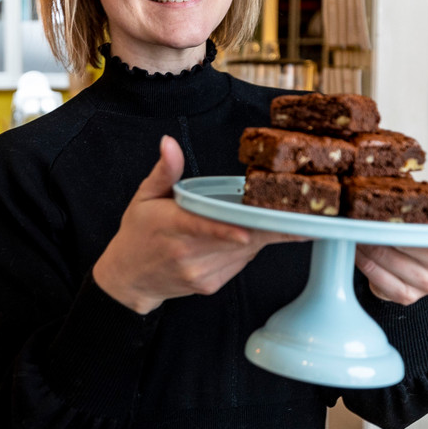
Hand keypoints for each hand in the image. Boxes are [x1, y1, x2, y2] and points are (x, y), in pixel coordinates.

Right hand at [93, 136, 300, 313]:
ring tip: (263, 217)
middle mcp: (187, 253)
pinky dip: (246, 248)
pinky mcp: (210, 285)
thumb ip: (164, 170)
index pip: (202, 228)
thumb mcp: (144, 196)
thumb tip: (169, 143)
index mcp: (171, 227)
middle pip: (237, 239)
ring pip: (245, 251)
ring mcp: (200, 273)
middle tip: (299, 212)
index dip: (227, 232)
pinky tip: (238, 238)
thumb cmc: (138, 233)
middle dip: (268, 225)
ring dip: (258, 234)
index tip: (249, 232)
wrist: (128, 277)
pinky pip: (240, 263)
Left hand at [356, 162, 427, 303]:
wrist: (396, 251)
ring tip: (361, 233)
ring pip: (398, 265)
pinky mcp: (408, 296)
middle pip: (418, 247)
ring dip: (374, 248)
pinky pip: (385, 284)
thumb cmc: (419, 223)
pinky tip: (361, 252)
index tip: (410, 216)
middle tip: (369, 219)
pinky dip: (369, 267)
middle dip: (391, 233)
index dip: (427, 223)